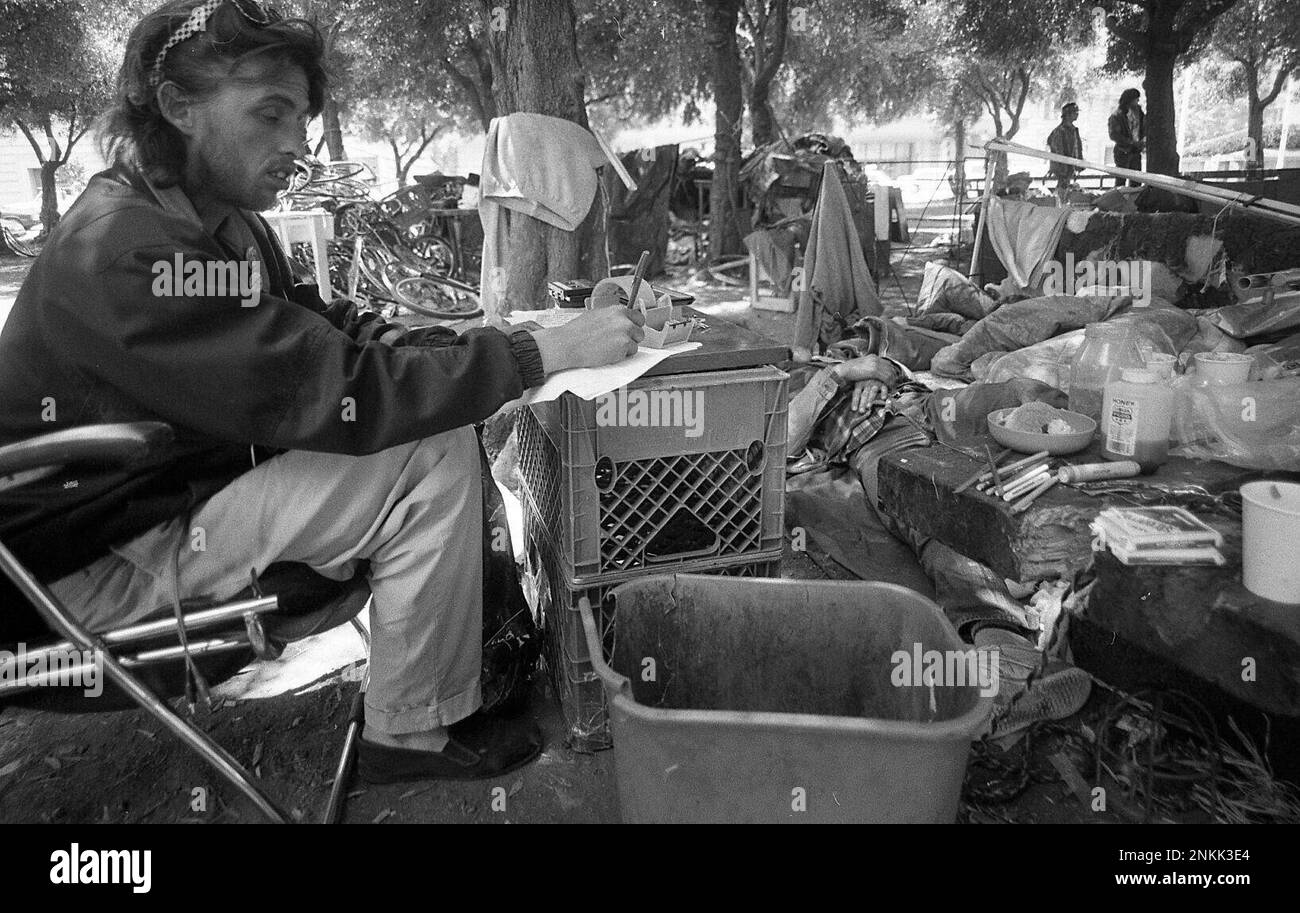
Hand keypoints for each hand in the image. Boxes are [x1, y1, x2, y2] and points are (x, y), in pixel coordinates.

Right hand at [531, 306, 645, 373]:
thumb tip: (618, 322)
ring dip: (627, 348)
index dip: (633, 326)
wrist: (568, 343)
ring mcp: (625, 332)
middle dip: (631, 338)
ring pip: (636, 343)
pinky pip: (630, 353)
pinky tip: (608, 353)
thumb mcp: (596, 316)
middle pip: (640, 331)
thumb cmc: (576, 332)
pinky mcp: (625, 345)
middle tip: (618, 342)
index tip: (629, 331)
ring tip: (610, 348)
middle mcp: (623, 319)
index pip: (637, 317)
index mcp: (617, 310)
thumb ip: (611, 318)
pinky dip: (621, 356)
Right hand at [833, 354, 896, 385]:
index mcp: (872, 357)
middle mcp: (875, 359)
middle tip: (895, 383)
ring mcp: (875, 364)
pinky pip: (886, 377)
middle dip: (893, 376)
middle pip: (890, 367)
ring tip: (893, 387)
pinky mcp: (874, 370)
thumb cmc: (848, 371)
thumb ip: (867, 367)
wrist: (843, 370)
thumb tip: (871, 372)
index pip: (886, 363)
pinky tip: (889, 388)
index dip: (890, 371)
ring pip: (889, 372)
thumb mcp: (860, 366)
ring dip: (892, 381)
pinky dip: (889, 383)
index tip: (892, 377)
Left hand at [851, 379, 888, 411]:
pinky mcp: (883, 382)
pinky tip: (883, 398)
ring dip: (870, 399)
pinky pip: (884, 388)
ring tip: (868, 406)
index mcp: (859, 383)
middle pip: (864, 395)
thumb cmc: (866, 377)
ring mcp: (875, 383)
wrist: (878, 368)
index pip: (856, 394)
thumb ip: (857, 391)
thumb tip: (852, 405)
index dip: (855, 401)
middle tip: (861, 411)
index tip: (854, 409)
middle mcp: (867, 384)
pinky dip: (884, 393)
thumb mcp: (859, 380)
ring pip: (872, 392)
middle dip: (862, 403)